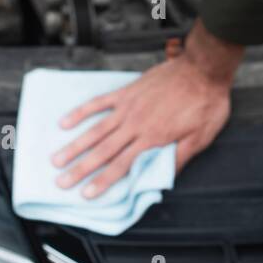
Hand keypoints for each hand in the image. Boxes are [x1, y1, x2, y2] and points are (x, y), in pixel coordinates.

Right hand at [50, 23, 240, 198]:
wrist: (203, 68)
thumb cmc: (205, 102)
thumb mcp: (201, 137)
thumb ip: (179, 157)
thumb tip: (163, 177)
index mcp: (153, 139)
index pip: (122, 166)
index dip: (102, 181)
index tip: (86, 194)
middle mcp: (136, 125)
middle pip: (103, 151)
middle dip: (81, 168)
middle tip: (61, 182)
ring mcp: (128, 107)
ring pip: (96, 130)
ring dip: (75, 145)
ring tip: (57, 158)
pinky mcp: (127, 91)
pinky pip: (99, 102)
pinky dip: (81, 112)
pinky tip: (65, 121)